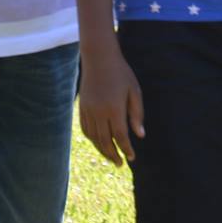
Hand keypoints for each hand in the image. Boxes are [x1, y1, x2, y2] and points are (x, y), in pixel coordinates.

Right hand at [79, 47, 145, 166]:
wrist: (99, 58)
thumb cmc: (121, 73)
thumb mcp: (134, 91)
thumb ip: (137, 114)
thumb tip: (140, 135)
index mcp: (114, 109)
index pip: (120, 136)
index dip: (126, 149)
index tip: (132, 157)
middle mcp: (99, 112)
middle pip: (105, 141)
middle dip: (113, 155)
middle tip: (120, 164)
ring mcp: (88, 110)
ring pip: (94, 137)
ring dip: (102, 150)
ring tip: (111, 157)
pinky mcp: (82, 107)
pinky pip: (85, 129)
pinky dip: (92, 139)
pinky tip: (99, 143)